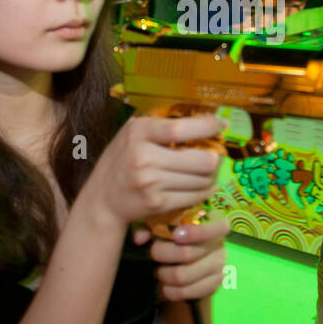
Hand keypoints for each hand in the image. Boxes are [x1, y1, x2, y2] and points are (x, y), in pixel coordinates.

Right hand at [78, 113, 226, 232]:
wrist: (102, 198)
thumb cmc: (122, 160)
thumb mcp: (134, 134)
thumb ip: (161, 125)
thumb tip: (205, 120)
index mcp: (139, 132)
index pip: (180, 128)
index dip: (207, 127)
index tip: (221, 124)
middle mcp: (144, 157)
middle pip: (201, 159)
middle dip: (215, 159)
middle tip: (216, 157)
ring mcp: (151, 183)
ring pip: (202, 180)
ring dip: (210, 177)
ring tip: (206, 173)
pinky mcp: (157, 203)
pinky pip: (194, 197)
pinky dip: (202, 192)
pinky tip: (198, 187)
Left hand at [140, 215, 230, 301]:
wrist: (184, 262)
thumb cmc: (172, 237)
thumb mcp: (159, 226)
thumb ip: (147, 227)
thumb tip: (140, 239)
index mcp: (212, 223)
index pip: (217, 227)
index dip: (196, 232)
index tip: (175, 235)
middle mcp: (219, 244)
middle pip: (187, 253)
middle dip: (162, 255)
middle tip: (152, 254)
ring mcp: (219, 266)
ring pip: (182, 276)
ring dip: (164, 275)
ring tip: (158, 271)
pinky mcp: (214, 285)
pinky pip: (186, 292)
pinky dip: (169, 291)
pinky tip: (165, 286)